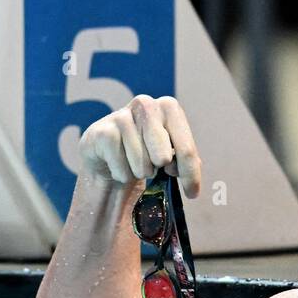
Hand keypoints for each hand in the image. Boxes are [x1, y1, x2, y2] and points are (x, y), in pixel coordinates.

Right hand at [77, 95, 202, 195]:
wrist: (107, 155)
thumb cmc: (145, 153)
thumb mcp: (171, 153)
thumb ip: (187, 159)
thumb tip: (195, 171)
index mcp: (169, 107)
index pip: (186, 148)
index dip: (190, 174)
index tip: (192, 194)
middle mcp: (145, 104)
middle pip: (163, 156)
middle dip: (158, 168)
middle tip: (153, 165)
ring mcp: (121, 116)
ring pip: (142, 164)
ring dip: (139, 172)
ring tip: (133, 162)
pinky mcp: (102, 132)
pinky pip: (122, 169)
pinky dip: (122, 174)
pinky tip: (117, 164)